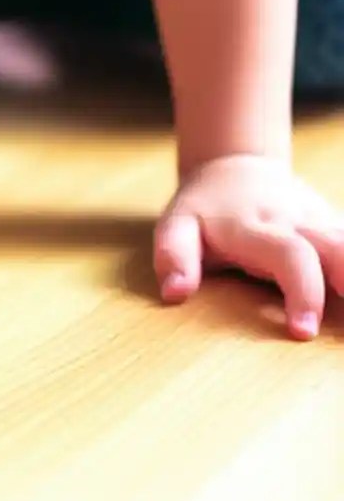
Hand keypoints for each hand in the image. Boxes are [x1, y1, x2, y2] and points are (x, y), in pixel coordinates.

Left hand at [154, 154, 343, 339]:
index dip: (302, 292)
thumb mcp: (175, 227)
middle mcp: (299, 223)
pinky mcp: (337, 228)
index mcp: (258, 228)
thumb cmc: (202, 209)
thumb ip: (173, 258)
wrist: (235, 169)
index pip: (290, 257)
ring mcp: (324, 223)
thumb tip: (175, 294)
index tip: (301, 331)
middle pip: (340, 248)